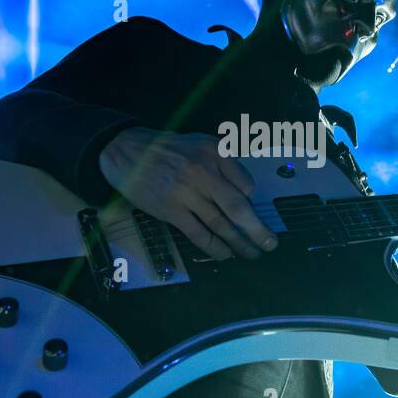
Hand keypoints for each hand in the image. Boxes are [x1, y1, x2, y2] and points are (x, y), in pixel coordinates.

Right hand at [98, 127, 278, 259]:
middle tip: (270, 243)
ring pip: (221, 224)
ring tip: (251, 253)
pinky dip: (214, 247)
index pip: (246, 184)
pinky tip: (225, 253)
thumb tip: (245, 191)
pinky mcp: (171, 210)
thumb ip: (224, 163)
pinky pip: (199, 233)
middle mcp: (203, 171)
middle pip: (238, 207)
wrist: (128, 153)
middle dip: (258, 230)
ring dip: (239, 243)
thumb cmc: (167, 150)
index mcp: (215, 152)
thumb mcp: (200, 143)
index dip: (252, 202)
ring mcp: (187, 192)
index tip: (252, 212)